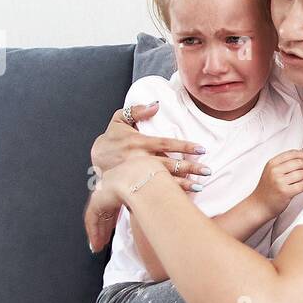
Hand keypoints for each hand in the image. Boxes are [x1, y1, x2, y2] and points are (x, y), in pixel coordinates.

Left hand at [85, 155, 171, 253]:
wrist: (146, 176)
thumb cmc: (157, 181)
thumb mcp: (157, 192)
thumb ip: (156, 201)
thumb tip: (166, 212)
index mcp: (126, 179)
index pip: (117, 200)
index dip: (116, 215)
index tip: (115, 225)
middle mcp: (112, 184)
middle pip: (106, 209)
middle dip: (105, 226)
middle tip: (104, 239)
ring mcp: (103, 190)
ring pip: (98, 215)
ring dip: (98, 232)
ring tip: (99, 245)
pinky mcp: (98, 199)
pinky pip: (92, 218)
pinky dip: (94, 232)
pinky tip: (96, 243)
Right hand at [90, 101, 209, 192]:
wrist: (94, 159)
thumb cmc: (111, 138)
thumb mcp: (119, 120)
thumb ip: (137, 111)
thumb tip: (156, 105)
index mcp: (139, 142)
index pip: (166, 143)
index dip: (185, 146)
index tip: (201, 149)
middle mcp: (140, 159)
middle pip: (169, 165)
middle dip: (189, 168)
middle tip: (207, 171)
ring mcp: (137, 175)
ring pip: (163, 180)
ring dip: (183, 184)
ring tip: (200, 186)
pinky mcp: (134, 186)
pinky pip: (154, 191)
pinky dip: (168, 194)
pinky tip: (183, 197)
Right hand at [251, 150, 302, 217]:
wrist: (259, 205)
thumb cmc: (266, 190)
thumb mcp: (270, 172)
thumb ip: (282, 164)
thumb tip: (301, 158)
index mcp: (272, 164)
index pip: (292, 154)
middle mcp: (275, 171)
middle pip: (299, 163)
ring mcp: (280, 182)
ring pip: (302, 174)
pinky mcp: (285, 192)